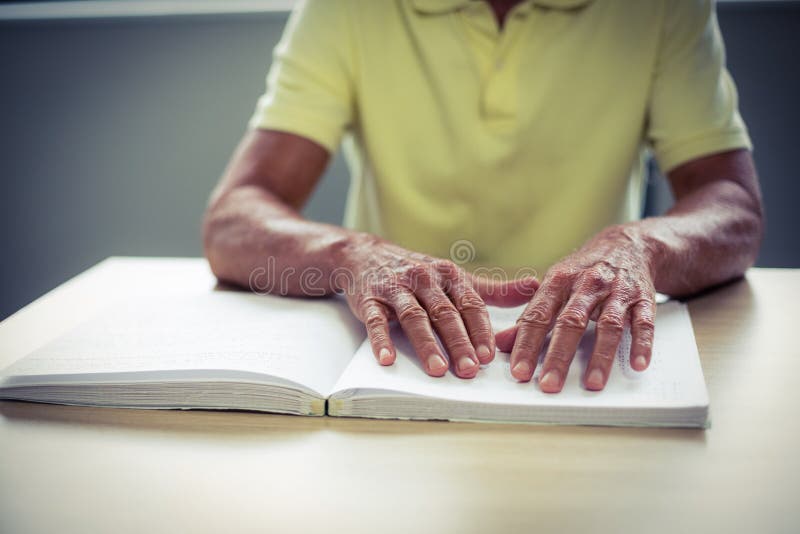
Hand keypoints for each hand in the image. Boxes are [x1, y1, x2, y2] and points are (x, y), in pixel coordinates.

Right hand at [336, 234, 537, 377]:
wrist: (364, 255)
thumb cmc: (415, 272)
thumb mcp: (453, 277)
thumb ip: (492, 289)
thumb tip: (535, 286)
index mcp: (448, 275)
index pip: (470, 304)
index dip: (480, 330)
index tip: (490, 355)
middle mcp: (423, 279)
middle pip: (445, 313)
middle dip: (459, 342)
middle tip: (470, 368)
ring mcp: (395, 289)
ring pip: (414, 318)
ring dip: (427, 344)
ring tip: (438, 369)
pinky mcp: (369, 299)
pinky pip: (376, 321)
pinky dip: (381, 340)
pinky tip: (388, 359)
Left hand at [495, 225, 656, 392]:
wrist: (626, 245)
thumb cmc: (584, 270)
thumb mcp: (553, 285)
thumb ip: (531, 315)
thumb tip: (502, 343)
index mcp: (559, 280)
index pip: (538, 315)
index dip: (527, 344)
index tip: (519, 370)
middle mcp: (588, 283)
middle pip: (571, 322)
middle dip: (559, 356)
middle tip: (549, 384)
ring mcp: (617, 291)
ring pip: (608, 325)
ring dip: (600, 356)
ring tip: (591, 383)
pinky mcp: (643, 298)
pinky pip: (643, 323)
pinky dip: (642, 344)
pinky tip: (637, 364)